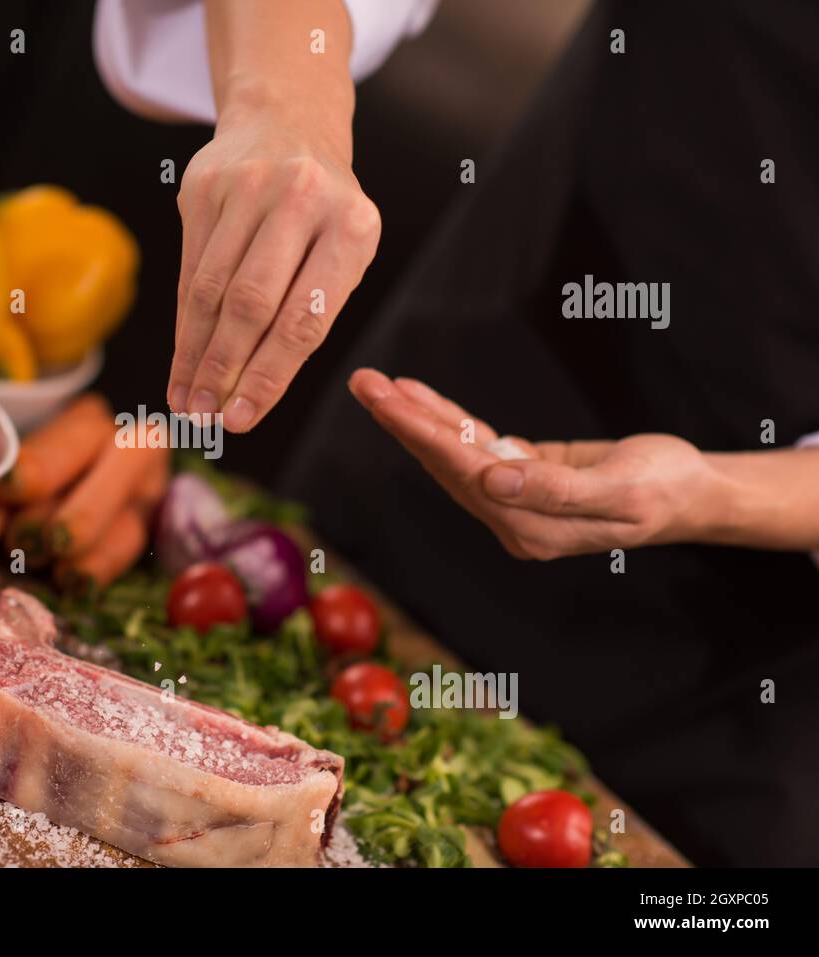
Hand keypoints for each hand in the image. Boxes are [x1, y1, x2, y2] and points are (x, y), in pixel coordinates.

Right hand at [169, 91, 380, 432]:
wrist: (288, 122)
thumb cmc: (321, 214)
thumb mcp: (340, 255)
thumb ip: (307, 318)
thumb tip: (250, 397)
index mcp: (352, 225)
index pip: (305, 317)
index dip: (269, 376)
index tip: (242, 419)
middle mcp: (301, 198)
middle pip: (251, 304)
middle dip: (224, 371)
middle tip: (206, 418)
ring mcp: (248, 186)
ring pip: (210, 290)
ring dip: (194, 356)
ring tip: (186, 402)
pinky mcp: (203, 186)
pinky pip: (188, 270)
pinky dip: (182, 325)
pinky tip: (180, 363)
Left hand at [348, 369, 726, 559]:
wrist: (693, 494)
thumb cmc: (665, 491)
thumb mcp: (620, 490)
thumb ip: (553, 491)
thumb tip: (491, 482)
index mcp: (529, 527)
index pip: (461, 473)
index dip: (421, 434)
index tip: (386, 401)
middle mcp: (512, 517)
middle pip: (445, 463)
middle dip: (402, 421)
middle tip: (362, 382)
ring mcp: (514, 498)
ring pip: (453, 453)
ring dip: (416, 418)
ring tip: (378, 385)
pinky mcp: (522, 474)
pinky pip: (475, 444)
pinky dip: (447, 419)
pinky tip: (419, 397)